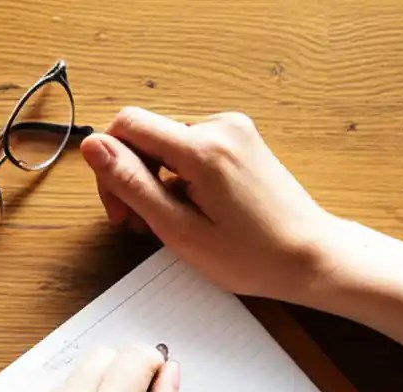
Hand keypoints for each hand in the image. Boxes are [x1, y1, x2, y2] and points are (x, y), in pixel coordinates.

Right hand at [79, 107, 338, 302]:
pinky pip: (188, 147)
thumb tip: (92, 145)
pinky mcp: (240, 139)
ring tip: (166, 222)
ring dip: (153, 180)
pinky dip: (177, 176)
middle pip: (145, 135)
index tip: (118, 205)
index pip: (127, 124)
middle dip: (131, 177)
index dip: (108, 163)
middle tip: (137, 224)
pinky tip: (187, 208)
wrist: (310, 256)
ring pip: (164, 143)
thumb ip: (131, 183)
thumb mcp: (178, 228)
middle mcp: (220, 126)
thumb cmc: (250, 255)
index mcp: (202, 147)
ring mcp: (234, 130)